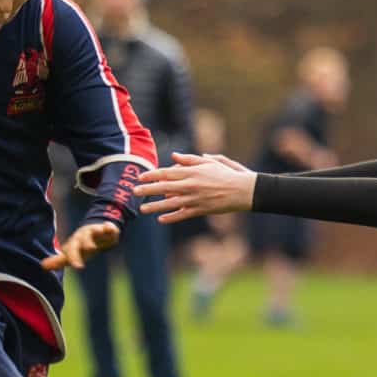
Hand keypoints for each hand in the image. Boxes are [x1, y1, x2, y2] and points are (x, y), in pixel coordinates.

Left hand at [43, 220, 119, 270]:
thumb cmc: (81, 245)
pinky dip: (109, 227)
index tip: (78, 267)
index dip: (74, 258)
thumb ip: (58, 260)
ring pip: (93, 231)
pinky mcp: (106, 229)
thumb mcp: (71, 253)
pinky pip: (108, 227)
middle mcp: (83, 236)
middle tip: (89, 250)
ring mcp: (94, 231)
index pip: (71, 250)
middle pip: (82, 240)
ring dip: (94, 235)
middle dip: (85, 245)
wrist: (95, 231)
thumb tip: (42, 265)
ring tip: (95, 244)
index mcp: (75, 243)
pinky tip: (110, 228)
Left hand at [135, 153, 256, 222]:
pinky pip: (183, 214)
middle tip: (133, 192)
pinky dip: (172, 217)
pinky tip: (160, 219)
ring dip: (155, 206)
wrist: (243, 190)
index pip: (167, 173)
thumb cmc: (227, 173)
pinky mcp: (201, 210)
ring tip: (143, 209)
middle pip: (164, 187)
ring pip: (171, 203)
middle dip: (148, 190)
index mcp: (193, 172)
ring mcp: (195, 199)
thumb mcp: (210, 161)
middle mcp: (191, 185)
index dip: (152, 175)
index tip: (140, 177)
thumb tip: (173, 156)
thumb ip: (190, 159)